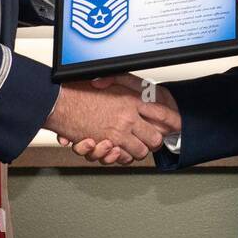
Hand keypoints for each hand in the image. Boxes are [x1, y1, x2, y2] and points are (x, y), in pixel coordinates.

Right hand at [44, 80, 177, 165]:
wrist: (59, 101)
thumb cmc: (80, 89)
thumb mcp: (110, 79)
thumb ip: (128, 84)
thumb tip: (143, 91)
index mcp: (131, 100)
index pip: (162, 113)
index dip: (173, 121)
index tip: (178, 125)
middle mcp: (128, 118)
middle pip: (155, 137)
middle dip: (156, 140)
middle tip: (154, 138)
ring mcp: (117, 133)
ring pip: (140, 151)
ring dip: (139, 150)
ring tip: (135, 145)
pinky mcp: (105, 144)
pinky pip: (122, 157)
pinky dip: (122, 157)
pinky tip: (119, 150)